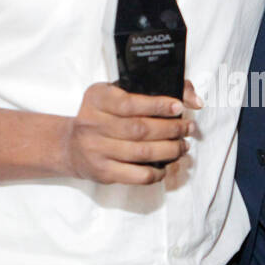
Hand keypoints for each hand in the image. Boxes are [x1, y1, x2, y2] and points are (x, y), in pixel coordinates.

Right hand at [63, 81, 200, 185]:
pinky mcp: (103, 172)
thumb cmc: (103, 117)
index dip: (158, 106)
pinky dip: (157, 171)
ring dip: (169, 150)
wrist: (71, 147)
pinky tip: (165, 165)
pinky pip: (137, 175)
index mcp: (97, 99)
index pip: (130, 103)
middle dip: (171, 129)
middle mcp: (93, 123)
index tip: (178, 107)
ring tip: (182, 146)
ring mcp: (96, 150)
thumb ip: (154, 89)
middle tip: (187, 128)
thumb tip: (193, 98)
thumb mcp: (117, 95)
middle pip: (140, 129)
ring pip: (142, 152)